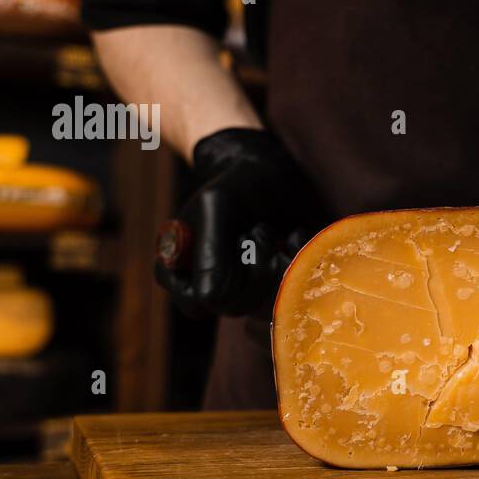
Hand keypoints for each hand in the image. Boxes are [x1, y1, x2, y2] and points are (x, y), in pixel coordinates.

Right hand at [154, 128, 324, 316]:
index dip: (224, 277)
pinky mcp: (274, 288)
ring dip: (277, 262)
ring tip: (272, 230)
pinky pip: (293, 294)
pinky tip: (294, 235)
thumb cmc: (237, 184)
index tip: (238, 239)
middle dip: (255, 264)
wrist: (274, 172)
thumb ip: (210, 250)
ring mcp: (242, 292)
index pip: (201, 302)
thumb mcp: (218, 205)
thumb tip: (210, 300)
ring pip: (265, 305)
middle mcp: (208, 287)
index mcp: (178, 271)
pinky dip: (300, 260)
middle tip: (258, 229)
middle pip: (236, 306)